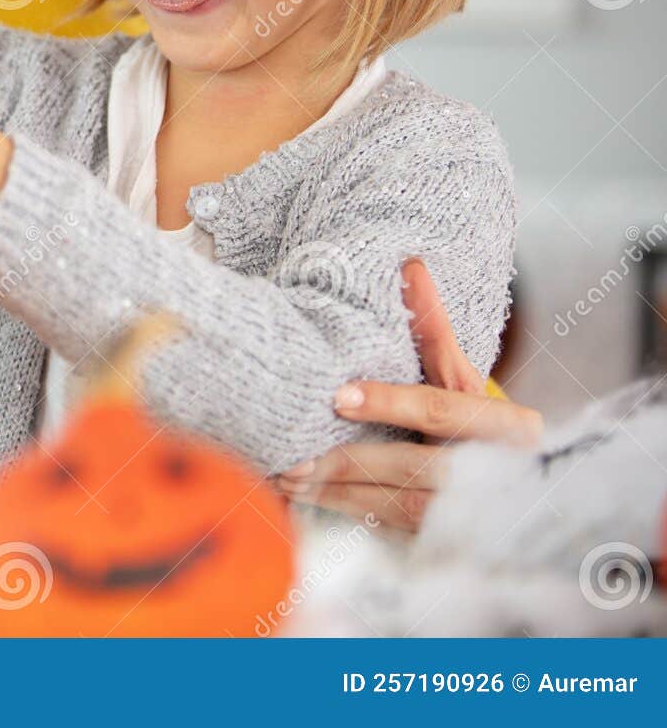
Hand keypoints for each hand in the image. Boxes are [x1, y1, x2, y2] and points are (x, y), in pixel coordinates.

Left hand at [273, 259, 542, 530]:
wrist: (523, 500)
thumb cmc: (482, 428)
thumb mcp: (465, 380)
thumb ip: (435, 333)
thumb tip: (409, 266)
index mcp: (508, 428)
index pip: (442, 411)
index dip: (390, 403)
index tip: (338, 396)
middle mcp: (496, 476)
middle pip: (411, 468)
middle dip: (349, 463)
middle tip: (292, 455)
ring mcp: (474, 518)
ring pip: (395, 507)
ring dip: (335, 494)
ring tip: (285, 476)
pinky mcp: (449, 544)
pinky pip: (389, 532)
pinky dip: (344, 516)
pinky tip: (305, 501)